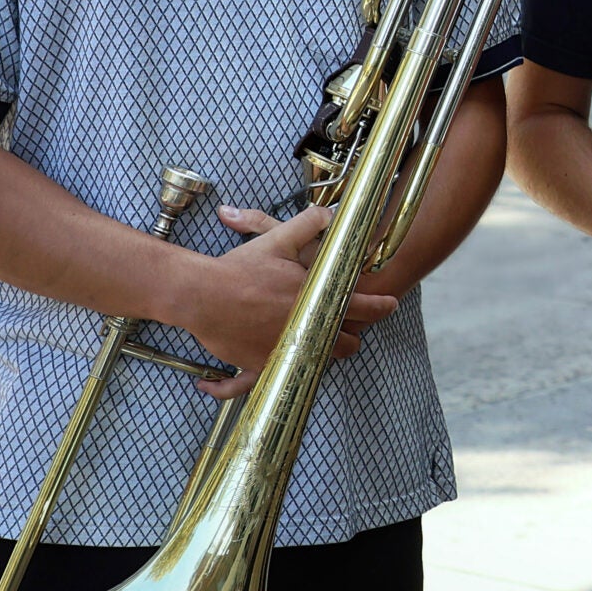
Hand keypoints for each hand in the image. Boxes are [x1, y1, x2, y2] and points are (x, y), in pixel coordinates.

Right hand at [180, 203, 393, 397]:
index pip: (364, 307)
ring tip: (319, 342)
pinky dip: (272, 374)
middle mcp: (307, 329)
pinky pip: (274, 377)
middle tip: (352, 330)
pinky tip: (268, 370)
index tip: (390, 304)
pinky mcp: (260, 364)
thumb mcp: (278, 239)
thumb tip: (331, 213)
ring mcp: (285, 350)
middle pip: (346, 345)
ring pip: (318, 361)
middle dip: (352, 338)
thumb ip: (308, 224)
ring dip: (321, 353)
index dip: (381, 306)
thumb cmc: (241, 269)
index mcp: (318, 300)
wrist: (201, 295)